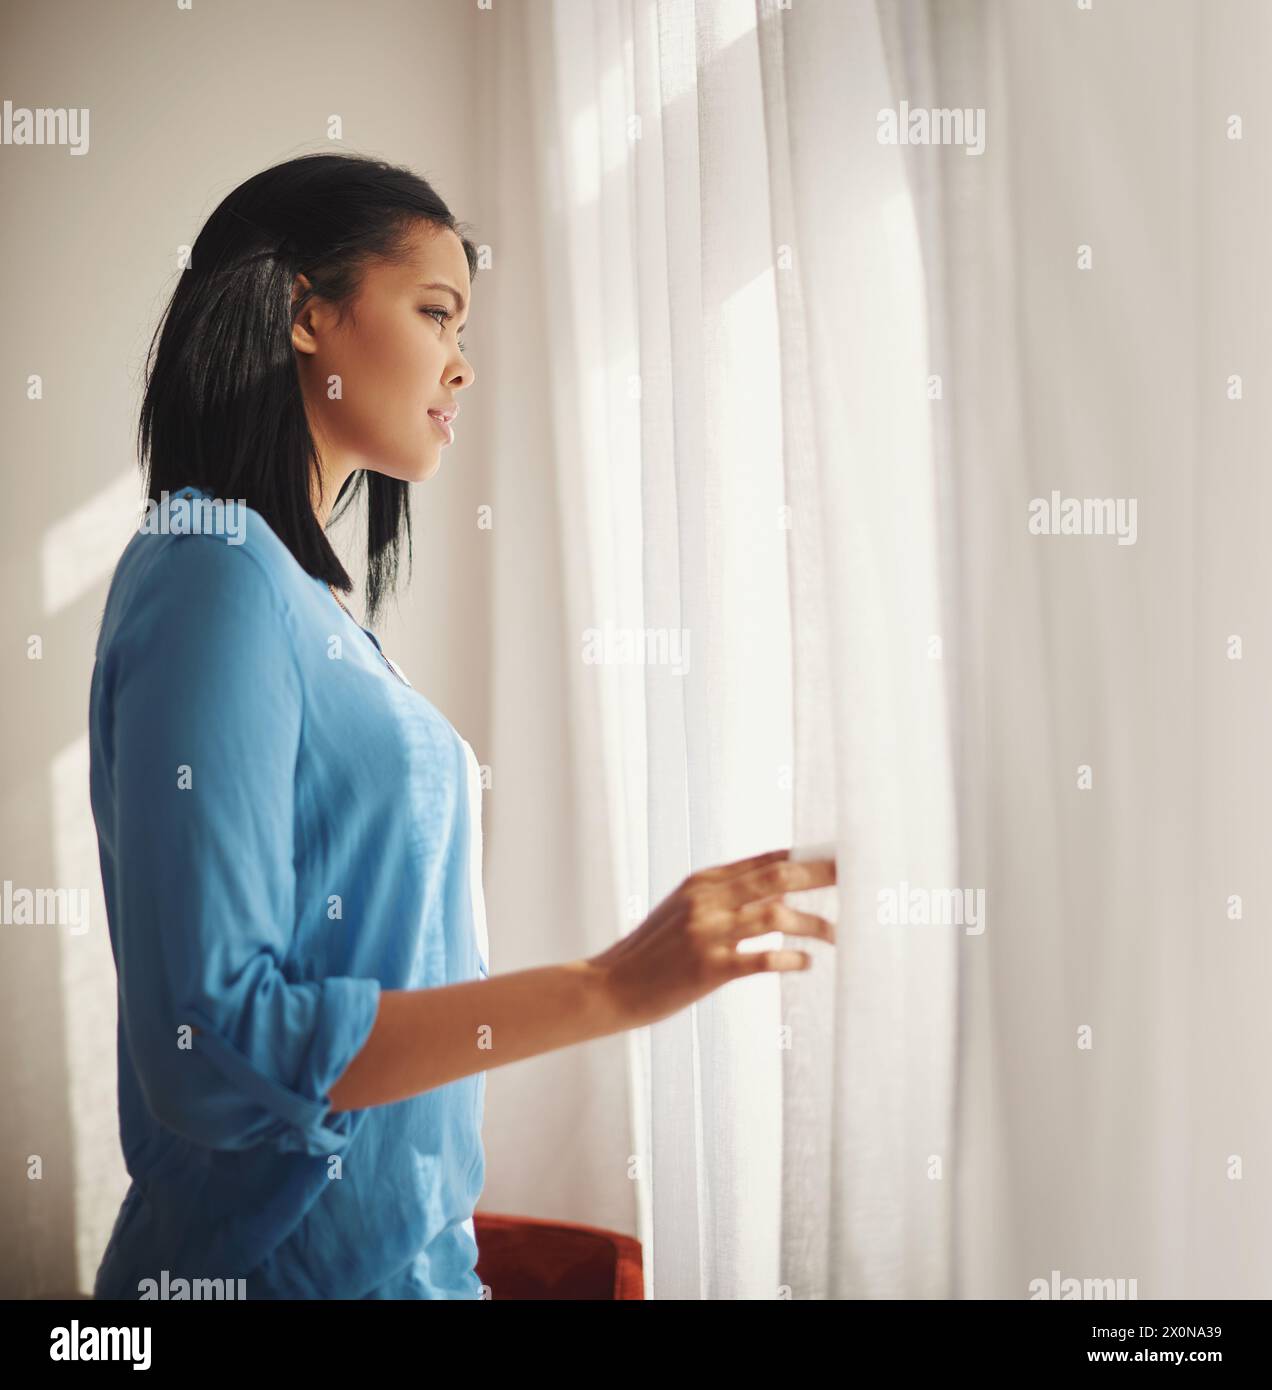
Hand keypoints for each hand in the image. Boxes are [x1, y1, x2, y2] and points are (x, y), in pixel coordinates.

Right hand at [588, 847, 836, 1028]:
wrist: (610, 986)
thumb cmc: (651, 953)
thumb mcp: (682, 911)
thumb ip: (723, 897)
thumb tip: (775, 889)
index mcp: (702, 882)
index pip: (764, 860)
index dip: (804, 855)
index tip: (838, 853)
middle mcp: (707, 900)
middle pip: (777, 877)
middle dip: (820, 873)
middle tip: (854, 874)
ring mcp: (707, 933)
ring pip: (777, 915)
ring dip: (814, 924)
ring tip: (837, 935)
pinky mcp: (708, 968)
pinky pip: (763, 958)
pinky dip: (791, 957)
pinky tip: (806, 962)